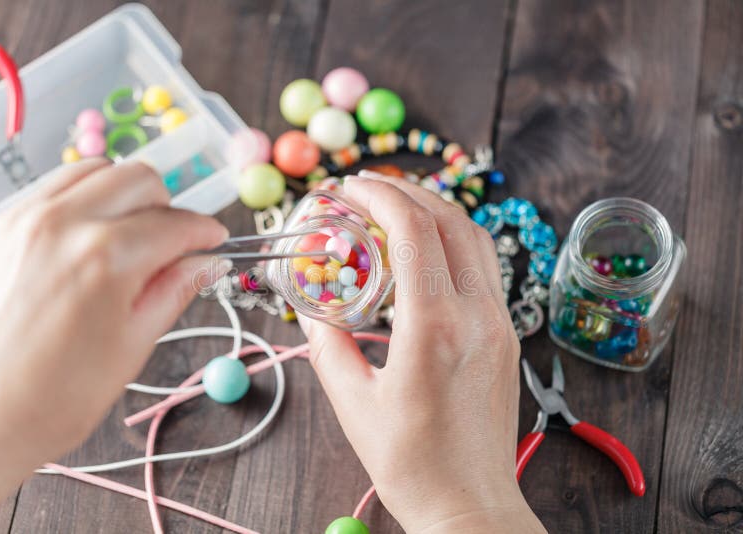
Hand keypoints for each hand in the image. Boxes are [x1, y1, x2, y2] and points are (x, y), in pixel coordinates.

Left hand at [0, 159, 229, 531]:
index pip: (175, 224)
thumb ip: (175, 289)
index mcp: (105, 258)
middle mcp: (63, 224)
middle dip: (167, 206)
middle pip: (139, 178)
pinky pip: (54, 189)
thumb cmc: (53, 398)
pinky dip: (83, 202)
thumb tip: (209, 261)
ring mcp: (24, 219)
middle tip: (172, 244)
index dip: (204, 233)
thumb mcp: (133, 345)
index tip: (213, 243)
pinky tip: (89, 241)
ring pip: (95, 171)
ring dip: (124, 195)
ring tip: (129, 238)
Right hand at [299, 174, 544, 532]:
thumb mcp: (352, 401)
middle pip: (450, 220)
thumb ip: (328, 342)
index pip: (414, 231)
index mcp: (435, 327)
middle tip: (366, 188)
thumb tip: (314, 304)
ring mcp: (500, 322)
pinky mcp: (507, 334)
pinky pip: (483, 266)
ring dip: (433, 211)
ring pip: (475, 237)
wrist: (470, 505)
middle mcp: (477, 314)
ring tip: (392, 208)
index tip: (349, 186)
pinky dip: (452, 241)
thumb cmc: (410, 463)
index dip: (379, 195)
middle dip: (406, 192)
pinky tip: (422, 252)